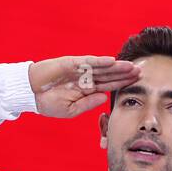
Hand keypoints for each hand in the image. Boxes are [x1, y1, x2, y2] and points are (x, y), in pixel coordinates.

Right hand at [26, 56, 140, 118]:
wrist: (29, 94)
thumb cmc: (48, 103)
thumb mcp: (70, 109)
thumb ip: (88, 104)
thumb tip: (104, 98)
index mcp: (87, 89)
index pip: (109, 85)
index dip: (123, 84)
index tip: (138, 83)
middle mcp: (86, 78)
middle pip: (110, 75)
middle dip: (125, 74)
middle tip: (142, 72)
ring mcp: (80, 70)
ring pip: (102, 67)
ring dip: (116, 66)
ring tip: (131, 66)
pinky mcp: (71, 64)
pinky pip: (87, 62)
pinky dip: (99, 61)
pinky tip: (111, 61)